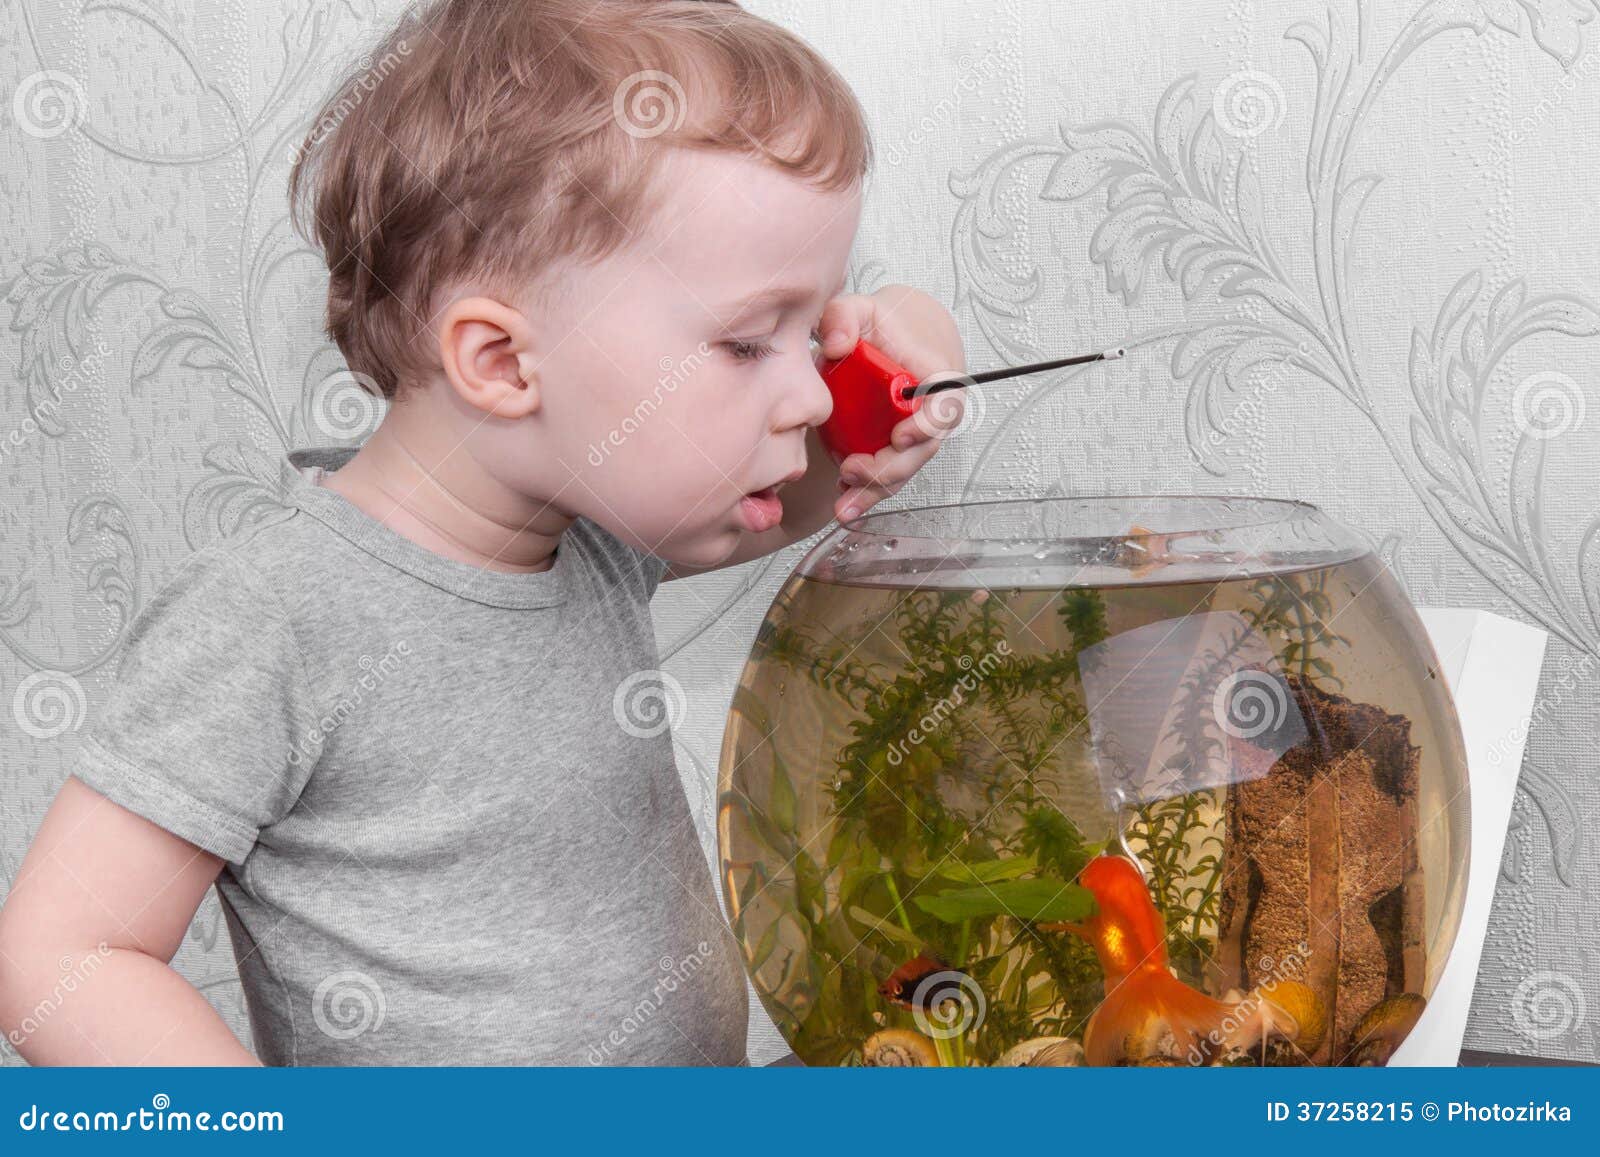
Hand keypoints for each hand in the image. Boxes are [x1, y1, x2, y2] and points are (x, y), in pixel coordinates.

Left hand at [814, 284, 967, 520]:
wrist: (890, 337)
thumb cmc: (880, 323)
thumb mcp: (859, 308)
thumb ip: (842, 316)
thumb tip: (835, 344)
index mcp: (936, 376)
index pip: (946, 404)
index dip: (929, 424)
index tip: (900, 435)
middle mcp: (930, 412)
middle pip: (923, 449)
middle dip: (891, 469)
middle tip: (852, 471)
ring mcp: (914, 434)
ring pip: (904, 470)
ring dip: (876, 492)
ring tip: (844, 507)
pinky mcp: (894, 448)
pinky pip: (886, 474)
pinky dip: (866, 492)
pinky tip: (844, 502)